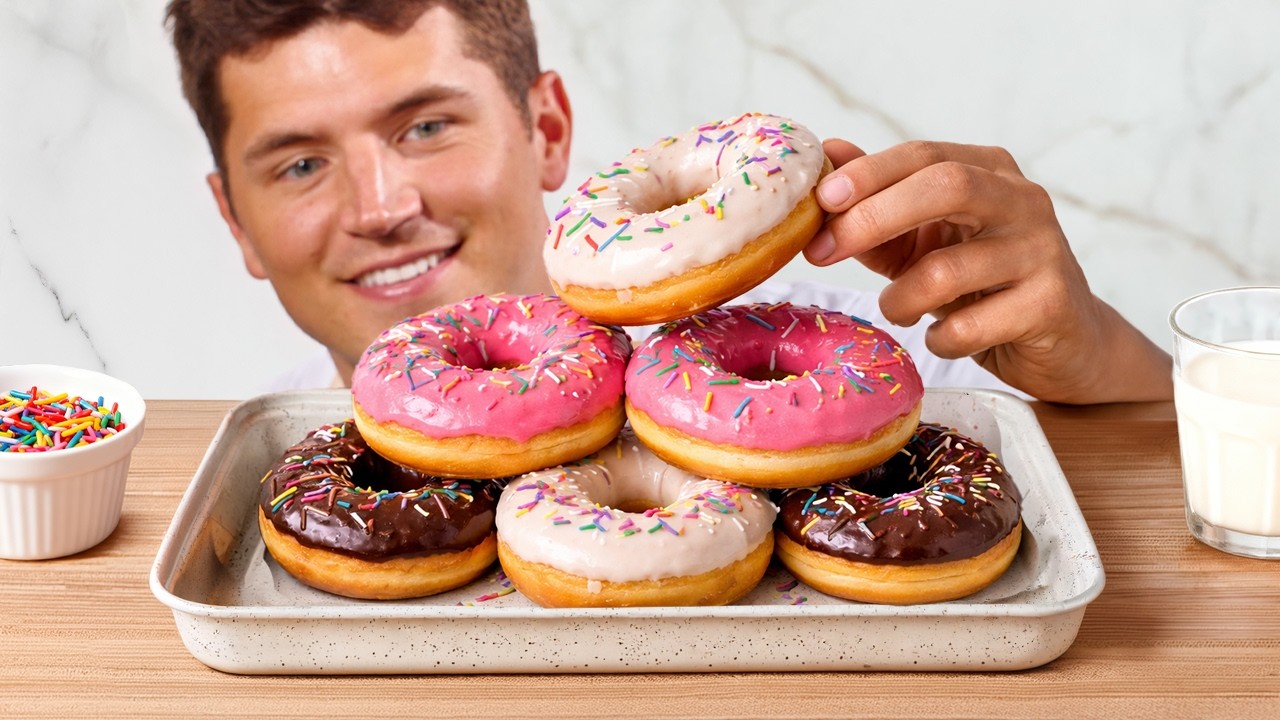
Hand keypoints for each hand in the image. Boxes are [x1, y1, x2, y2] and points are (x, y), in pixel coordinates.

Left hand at [805, 139, 1171, 403]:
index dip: (867, 175)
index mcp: (989, 171)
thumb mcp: (922, 241)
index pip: (923, 155)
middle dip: (875, 217)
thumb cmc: (983, 287)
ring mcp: (1042, 251)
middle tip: (824, 252)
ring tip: (898, 310)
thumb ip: (876, 203)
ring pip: (948, 269)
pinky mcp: (1050, 306)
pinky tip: (942, 338)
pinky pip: (970, 326)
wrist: (1067, 344)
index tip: (819, 202)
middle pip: (946, 186)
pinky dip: (939, 339)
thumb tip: (828, 153)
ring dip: (901, 298)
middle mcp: (1022, 200)